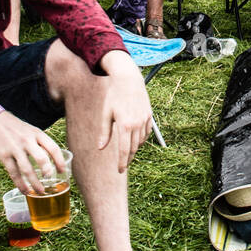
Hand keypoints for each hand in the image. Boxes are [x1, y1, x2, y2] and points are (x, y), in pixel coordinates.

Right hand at [0, 112, 68, 195]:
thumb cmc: (13, 126)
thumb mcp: (29, 130)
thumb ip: (38, 142)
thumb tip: (49, 158)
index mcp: (37, 133)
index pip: (53, 148)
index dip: (59, 161)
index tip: (63, 171)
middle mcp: (27, 141)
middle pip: (42, 158)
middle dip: (48, 171)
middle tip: (51, 180)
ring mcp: (15, 148)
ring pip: (27, 169)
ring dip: (35, 183)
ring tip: (40, 192)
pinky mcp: (3, 155)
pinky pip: (14, 173)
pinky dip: (20, 184)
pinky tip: (25, 191)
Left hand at [97, 51, 150, 171]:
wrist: (129, 80)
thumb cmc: (114, 96)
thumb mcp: (106, 113)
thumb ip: (105, 132)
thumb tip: (100, 148)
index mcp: (124, 125)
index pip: (123, 150)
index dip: (121, 162)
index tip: (119, 171)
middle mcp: (136, 124)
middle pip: (133, 148)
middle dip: (127, 158)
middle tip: (122, 166)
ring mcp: (144, 120)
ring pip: (140, 142)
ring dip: (134, 148)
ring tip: (126, 153)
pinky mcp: (149, 116)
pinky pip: (146, 133)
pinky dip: (140, 139)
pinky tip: (134, 139)